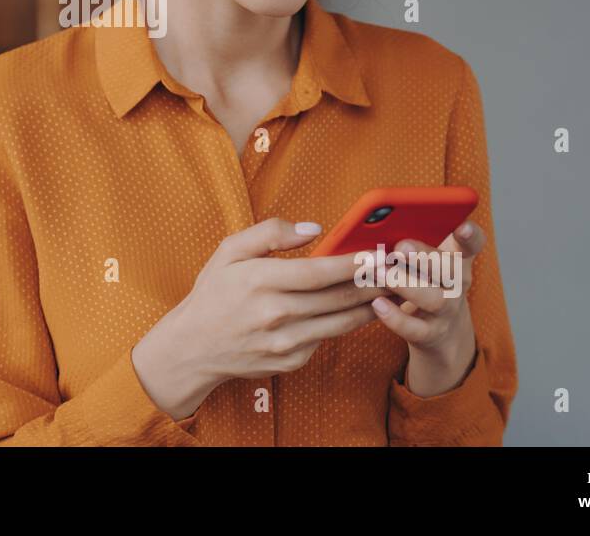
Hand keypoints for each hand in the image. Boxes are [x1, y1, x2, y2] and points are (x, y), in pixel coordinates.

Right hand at [133, 217, 386, 419]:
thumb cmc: (213, 293)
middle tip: (397, 271)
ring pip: (341, 323)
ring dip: (370, 307)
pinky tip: (356, 311)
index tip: (379, 253)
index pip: (320, 271)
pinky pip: (325, 340)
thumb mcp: (229, 251)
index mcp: (261, 281)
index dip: (354, 263)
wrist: (192, 347)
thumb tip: (313, 228)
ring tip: (389, 291)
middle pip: (339, 298)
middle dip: (373, 283)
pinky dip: (343, 325)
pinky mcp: (291, 361)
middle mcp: (275, 314)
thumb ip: (270, 233)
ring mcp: (284, 342)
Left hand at [369, 220, 483, 395]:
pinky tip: (377, 304)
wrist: (442, 333)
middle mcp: (457, 285)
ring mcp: (446, 312)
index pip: (472, 245)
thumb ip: (412, 244)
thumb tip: (378, 227)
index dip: (470, 236)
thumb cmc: (426, 283)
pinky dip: (395, 317)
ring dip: (405, 285)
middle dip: (424, 256)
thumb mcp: (427, 262)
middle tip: (400, 246)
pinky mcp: (430, 335)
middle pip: (448, 270)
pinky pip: (414, 328)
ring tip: (381, 273)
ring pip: (433, 299)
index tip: (463, 226)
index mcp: (457, 260)